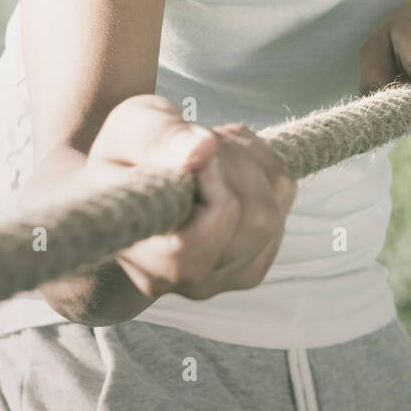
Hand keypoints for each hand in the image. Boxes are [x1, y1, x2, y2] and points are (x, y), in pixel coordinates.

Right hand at [77, 95, 296, 300]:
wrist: (132, 178)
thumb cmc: (126, 154)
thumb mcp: (129, 129)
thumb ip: (160, 140)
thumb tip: (203, 151)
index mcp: (148, 263)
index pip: (202, 242)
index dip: (211, 183)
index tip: (191, 153)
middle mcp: (192, 282)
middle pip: (252, 218)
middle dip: (233, 162)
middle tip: (198, 144)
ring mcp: (230, 275)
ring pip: (272, 204)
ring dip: (248, 159)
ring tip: (209, 152)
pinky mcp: (259, 255)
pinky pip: (284, 196)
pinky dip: (263, 164)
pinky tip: (227, 163)